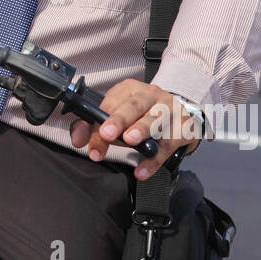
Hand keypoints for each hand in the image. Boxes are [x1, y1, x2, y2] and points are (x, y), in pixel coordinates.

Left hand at [68, 79, 201, 179]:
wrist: (179, 112)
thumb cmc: (142, 115)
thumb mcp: (117, 116)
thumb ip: (93, 127)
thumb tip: (77, 138)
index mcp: (129, 90)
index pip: (109, 104)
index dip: (96, 121)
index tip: (83, 140)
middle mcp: (150, 96)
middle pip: (133, 106)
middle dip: (119, 119)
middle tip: (107, 133)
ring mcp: (169, 110)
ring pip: (155, 118)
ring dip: (142, 129)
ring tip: (130, 141)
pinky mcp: (183, 128)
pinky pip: (168, 144)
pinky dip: (154, 160)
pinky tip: (142, 170)